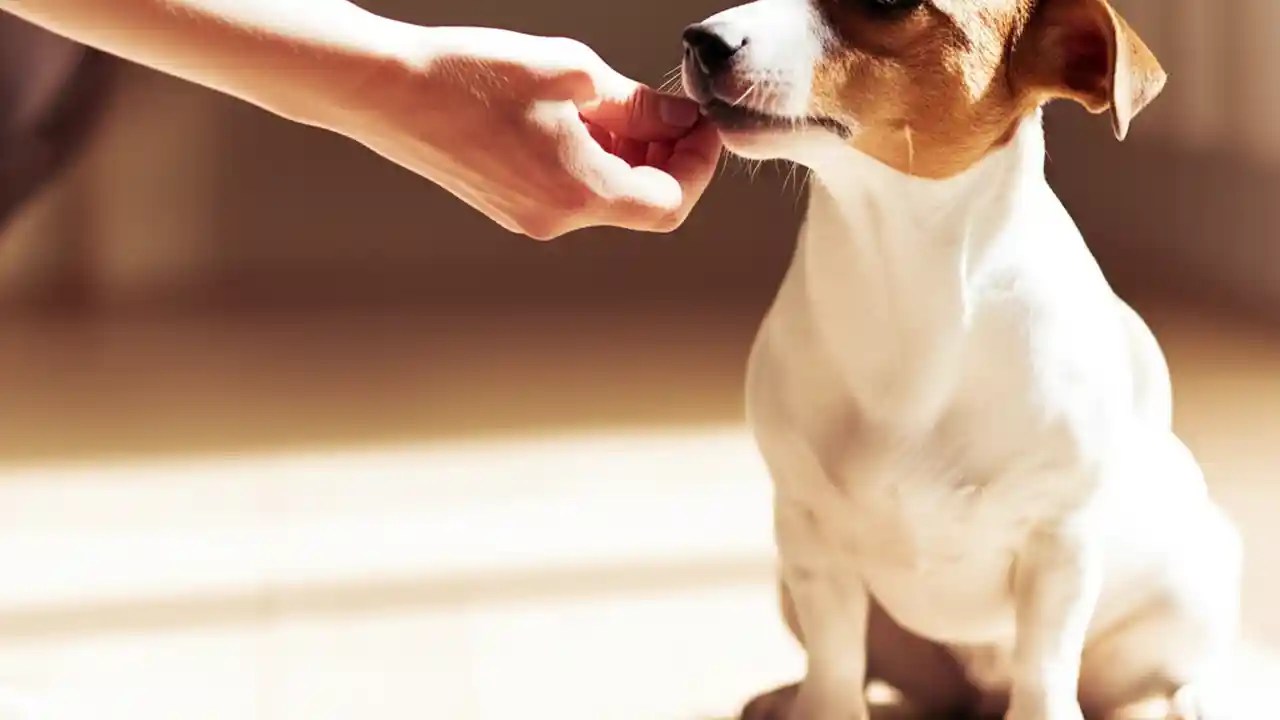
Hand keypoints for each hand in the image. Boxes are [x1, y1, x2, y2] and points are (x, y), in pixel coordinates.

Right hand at [327, 27, 722, 239]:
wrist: (386, 91)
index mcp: (580, 191)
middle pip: (642, 203)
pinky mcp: (510, 204)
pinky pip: (573, 190)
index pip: (671, 200)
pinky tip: (581, 116)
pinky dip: (594, 158)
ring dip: (629, 154)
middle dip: (666, 156)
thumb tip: (679, 115)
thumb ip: (635, 102)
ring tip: (616, 103)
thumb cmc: (470, 74)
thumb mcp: (570, 72)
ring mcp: (530, 217)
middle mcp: (558, 218)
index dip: (698, 163)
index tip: (701, 122)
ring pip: (607, 195)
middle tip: (665, 107)